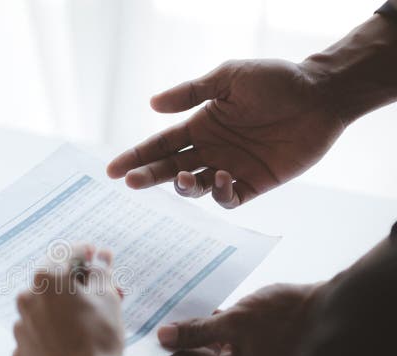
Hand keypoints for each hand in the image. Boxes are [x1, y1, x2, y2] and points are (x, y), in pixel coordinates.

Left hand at [12, 245, 124, 355]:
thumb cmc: (99, 338)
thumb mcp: (107, 297)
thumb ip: (101, 271)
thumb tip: (101, 257)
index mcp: (46, 279)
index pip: (66, 254)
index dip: (84, 251)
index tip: (94, 253)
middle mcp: (26, 299)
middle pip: (52, 284)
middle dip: (74, 284)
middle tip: (96, 291)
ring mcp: (20, 327)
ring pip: (42, 311)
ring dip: (60, 311)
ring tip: (84, 324)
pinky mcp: (20, 352)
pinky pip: (36, 337)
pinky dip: (50, 337)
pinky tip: (67, 344)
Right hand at [107, 59, 344, 207]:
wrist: (322, 95)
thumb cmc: (276, 80)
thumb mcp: (229, 77)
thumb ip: (191, 92)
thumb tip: (152, 104)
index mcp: (201, 124)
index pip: (160, 145)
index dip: (136, 156)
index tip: (113, 169)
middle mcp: (211, 149)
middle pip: (170, 168)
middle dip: (149, 176)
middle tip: (132, 182)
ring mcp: (231, 168)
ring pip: (196, 187)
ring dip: (185, 186)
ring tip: (186, 176)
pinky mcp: (254, 183)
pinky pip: (229, 198)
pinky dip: (221, 193)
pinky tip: (223, 177)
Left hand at [155, 282, 324, 355]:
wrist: (330, 306)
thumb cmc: (290, 318)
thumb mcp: (237, 322)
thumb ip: (199, 330)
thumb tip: (165, 336)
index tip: (139, 348)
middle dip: (171, 345)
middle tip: (144, 329)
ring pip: (208, 347)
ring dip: (187, 333)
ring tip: (161, 317)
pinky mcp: (254, 340)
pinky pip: (223, 335)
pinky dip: (207, 324)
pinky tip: (189, 310)